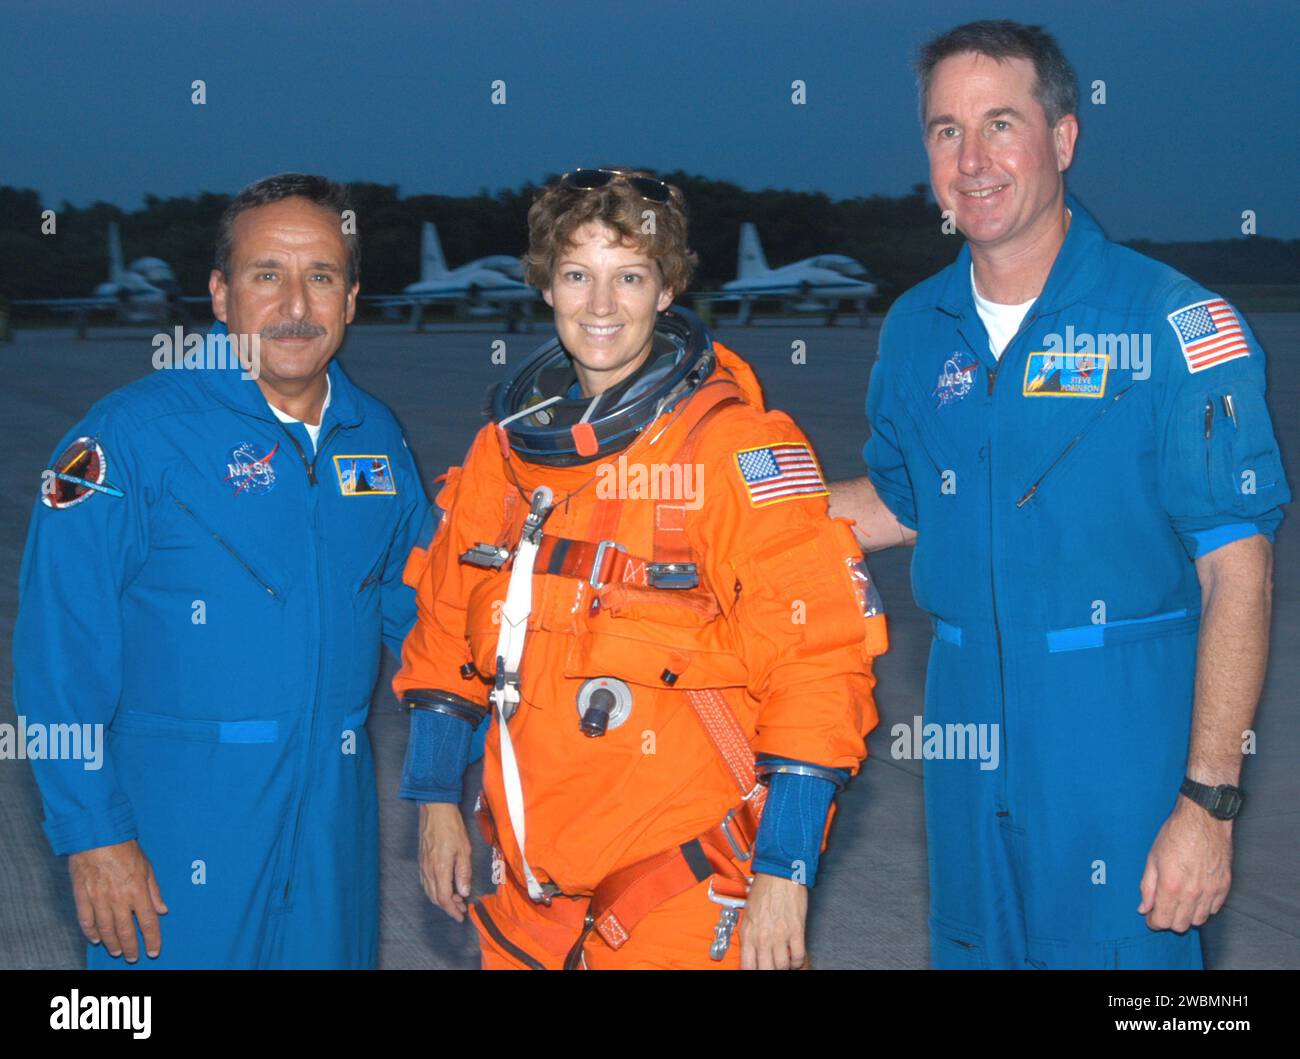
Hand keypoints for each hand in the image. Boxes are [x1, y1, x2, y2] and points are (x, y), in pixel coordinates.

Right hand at [68, 840, 166, 961]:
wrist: (97, 836)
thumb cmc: (124, 848)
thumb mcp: (147, 866)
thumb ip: (154, 891)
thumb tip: (162, 910)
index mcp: (137, 891)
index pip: (148, 922)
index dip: (152, 939)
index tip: (153, 951)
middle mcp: (118, 899)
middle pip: (125, 931)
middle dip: (130, 947)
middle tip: (132, 957)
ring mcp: (98, 899)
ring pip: (105, 930)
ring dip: (111, 943)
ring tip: (116, 951)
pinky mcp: (82, 896)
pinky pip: (86, 920)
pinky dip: (90, 932)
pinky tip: (95, 939)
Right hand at [419, 802, 471, 921]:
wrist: (435, 810)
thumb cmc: (451, 827)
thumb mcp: (464, 849)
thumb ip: (463, 873)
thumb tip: (463, 892)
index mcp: (440, 869)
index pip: (443, 898)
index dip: (452, 910)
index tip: (461, 916)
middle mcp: (428, 870)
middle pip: (435, 897)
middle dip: (448, 907)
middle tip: (461, 908)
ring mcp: (423, 865)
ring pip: (429, 891)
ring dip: (441, 899)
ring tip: (456, 899)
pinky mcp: (421, 860)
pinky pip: (425, 882)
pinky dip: (434, 890)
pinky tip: (444, 887)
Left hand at [739, 873, 807, 968]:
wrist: (779, 873)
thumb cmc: (763, 889)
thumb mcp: (748, 913)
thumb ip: (749, 934)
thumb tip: (752, 952)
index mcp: (748, 933)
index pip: (747, 966)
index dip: (753, 971)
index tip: (757, 969)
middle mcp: (762, 937)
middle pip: (766, 970)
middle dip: (769, 970)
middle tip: (772, 965)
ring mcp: (780, 935)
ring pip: (782, 966)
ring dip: (784, 966)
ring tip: (784, 961)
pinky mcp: (796, 930)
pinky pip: (798, 956)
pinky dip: (797, 961)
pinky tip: (794, 957)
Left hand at [1138, 797, 1232, 931]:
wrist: (1203, 820)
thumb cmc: (1175, 835)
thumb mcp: (1152, 859)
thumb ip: (1147, 887)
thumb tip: (1143, 908)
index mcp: (1171, 887)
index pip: (1162, 921)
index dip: (1153, 921)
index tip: (1151, 916)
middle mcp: (1193, 894)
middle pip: (1181, 925)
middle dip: (1169, 920)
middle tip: (1163, 908)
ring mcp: (1211, 892)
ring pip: (1199, 921)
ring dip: (1187, 916)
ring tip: (1180, 901)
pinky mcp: (1224, 887)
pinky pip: (1214, 910)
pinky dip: (1204, 908)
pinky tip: (1195, 895)